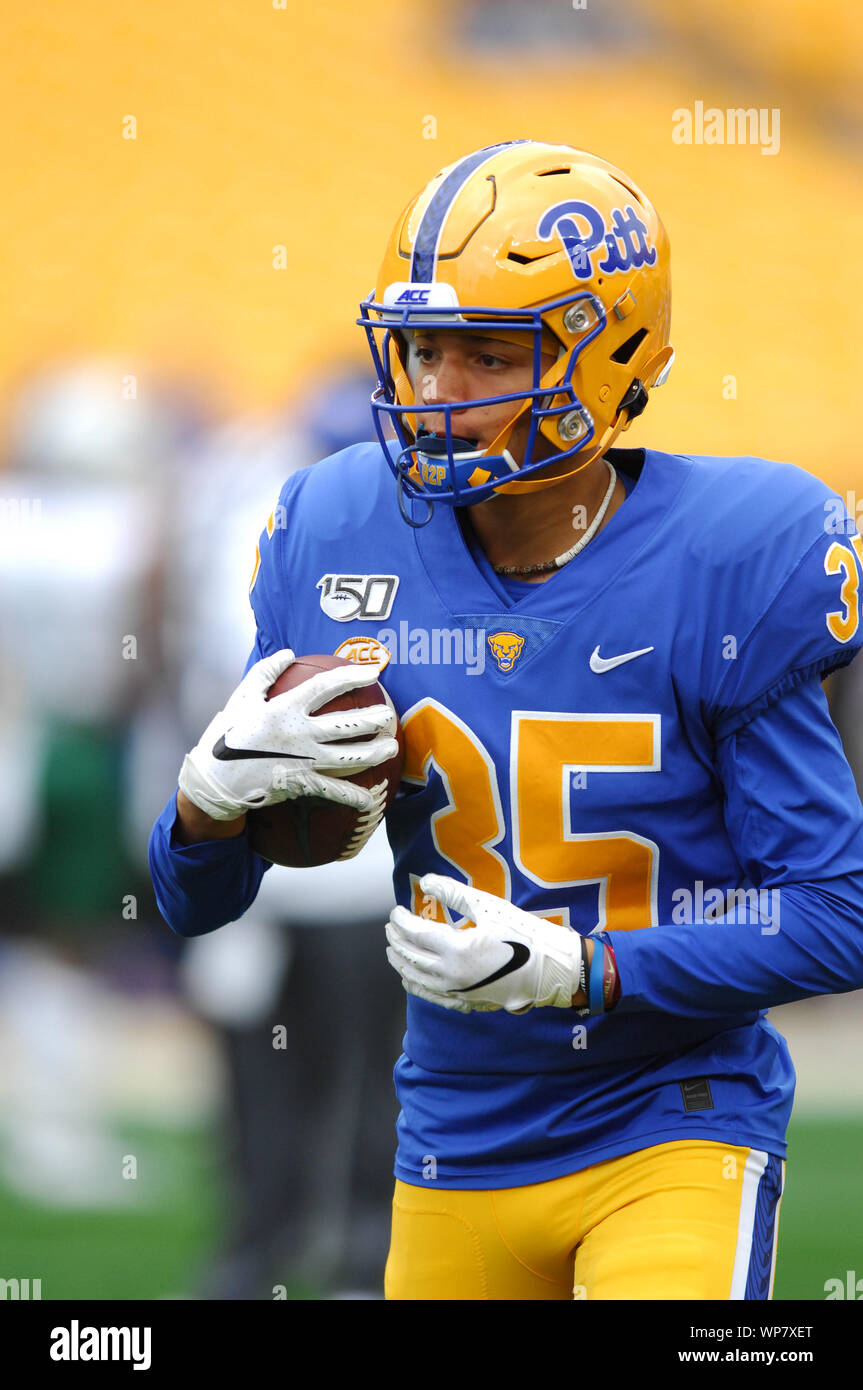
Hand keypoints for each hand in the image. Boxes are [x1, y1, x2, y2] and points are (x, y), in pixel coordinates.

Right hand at [178, 648, 398, 820]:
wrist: (215, 780)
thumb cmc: (227, 735)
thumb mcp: (241, 698)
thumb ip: (265, 673)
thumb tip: (288, 653)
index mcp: (285, 709)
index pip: (326, 687)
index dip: (352, 676)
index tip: (372, 672)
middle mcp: (300, 734)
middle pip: (347, 724)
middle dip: (374, 719)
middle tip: (389, 715)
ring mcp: (304, 761)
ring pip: (349, 757)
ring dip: (375, 753)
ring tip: (392, 747)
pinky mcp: (302, 784)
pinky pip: (333, 791)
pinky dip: (354, 796)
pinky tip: (372, 799)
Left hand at [385, 874, 583, 1012]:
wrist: (550, 969)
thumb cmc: (522, 934)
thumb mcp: (488, 906)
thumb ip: (454, 893)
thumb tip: (426, 882)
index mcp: (456, 949)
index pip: (416, 934)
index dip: (401, 921)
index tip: (396, 910)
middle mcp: (451, 975)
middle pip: (411, 957)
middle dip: (397, 940)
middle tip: (391, 927)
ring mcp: (457, 992)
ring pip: (416, 979)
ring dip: (401, 962)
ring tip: (393, 949)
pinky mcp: (466, 1002)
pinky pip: (431, 996)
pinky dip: (415, 985)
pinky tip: (409, 978)